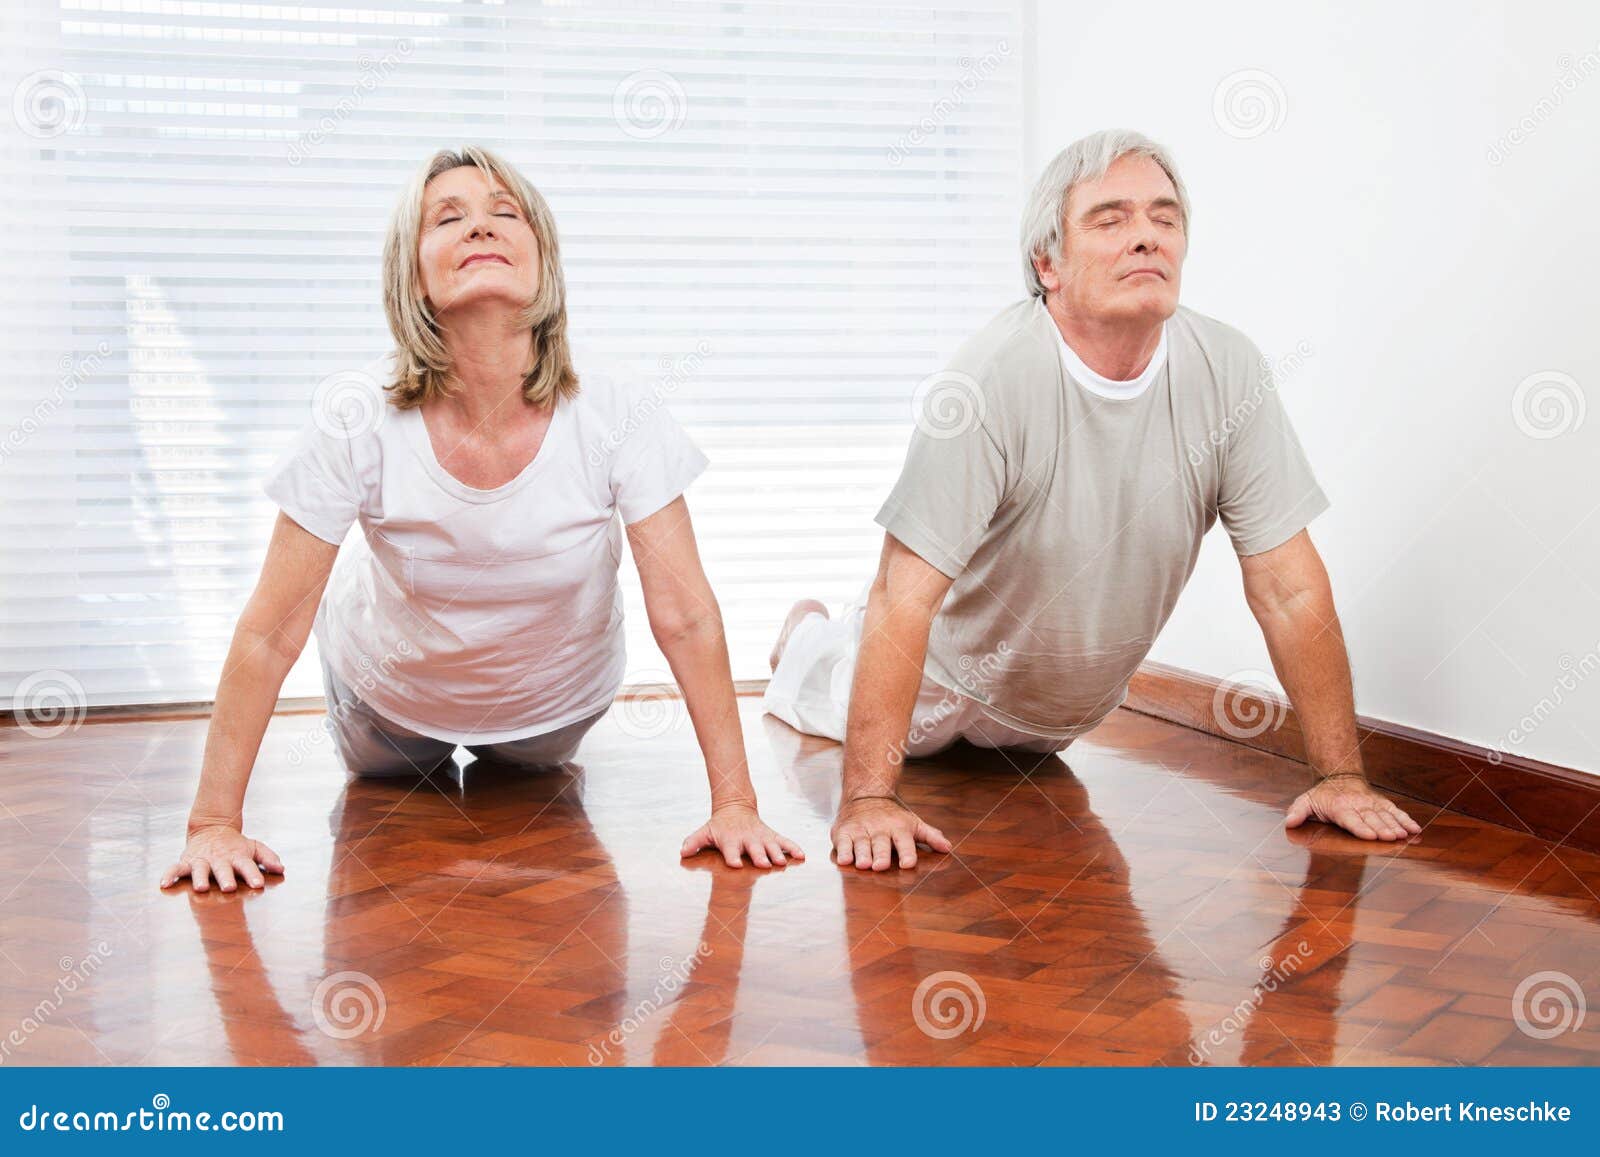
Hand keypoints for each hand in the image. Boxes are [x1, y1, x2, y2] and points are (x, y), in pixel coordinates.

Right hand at [160, 823, 283, 891]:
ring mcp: (202, 861)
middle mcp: (220, 860)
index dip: (252, 875)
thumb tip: (281, 869)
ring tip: (200, 887)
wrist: (213, 829)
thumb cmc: (236, 846)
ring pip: (200, 870)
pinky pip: (176, 868)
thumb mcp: (254, 848)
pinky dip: (170, 874)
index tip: (258, 884)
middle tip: (229, 887)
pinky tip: (164, 884)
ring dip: (200, 878)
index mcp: (238, 857)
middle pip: (223, 870)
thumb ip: (268, 858)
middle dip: (226, 878)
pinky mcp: (187, 861)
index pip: (247, 866)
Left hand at [680, 803, 804, 868]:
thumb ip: (694, 842)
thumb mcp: (705, 832)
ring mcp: (761, 837)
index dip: (732, 857)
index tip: (736, 864)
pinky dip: (793, 847)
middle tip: (765, 864)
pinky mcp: (772, 836)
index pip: (731, 850)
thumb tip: (682, 852)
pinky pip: (785, 841)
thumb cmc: (719, 826)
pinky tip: (802, 856)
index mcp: (731, 840)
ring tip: (782, 861)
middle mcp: (747, 839)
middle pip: (754, 849)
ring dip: (777, 853)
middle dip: (760, 856)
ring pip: (771, 845)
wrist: (735, 807)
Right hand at [831, 795, 951, 870]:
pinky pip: (842, 842)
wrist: (866, 795)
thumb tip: (948, 848)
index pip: (905, 842)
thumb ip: (930, 836)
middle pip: (880, 844)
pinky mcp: (843, 831)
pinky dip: (843, 851)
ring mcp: (861, 829)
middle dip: (880, 855)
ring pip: (861, 843)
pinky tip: (844, 860)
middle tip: (880, 866)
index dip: (907, 853)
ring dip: (862, 853)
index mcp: (899, 828)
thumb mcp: (913, 823)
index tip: (907, 864)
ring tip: (863, 864)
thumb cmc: (893, 817)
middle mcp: (880, 828)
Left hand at [1284, 773, 1421, 840]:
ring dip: (1396, 825)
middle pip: (1371, 818)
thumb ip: (1297, 812)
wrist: (1340, 777)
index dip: (1360, 827)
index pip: (1351, 819)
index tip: (1370, 835)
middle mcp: (1358, 805)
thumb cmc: (1322, 796)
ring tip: (1405, 835)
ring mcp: (1372, 804)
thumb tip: (1289, 823)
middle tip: (1391, 838)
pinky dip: (1406, 820)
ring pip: (1386, 815)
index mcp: (1339, 807)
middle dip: (1381, 828)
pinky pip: (1396, 812)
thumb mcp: (1305, 801)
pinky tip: (1416, 830)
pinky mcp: (1383, 804)